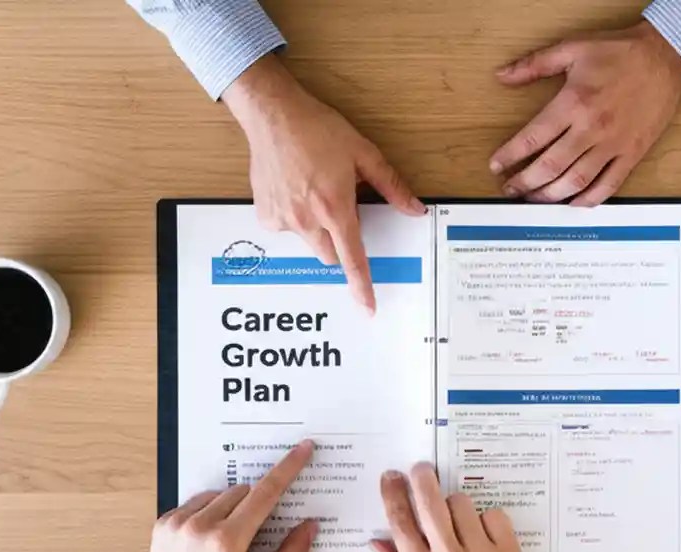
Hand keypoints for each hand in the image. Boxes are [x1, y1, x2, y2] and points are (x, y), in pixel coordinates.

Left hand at [121, 441, 318, 551]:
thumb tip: (309, 526)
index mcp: (227, 542)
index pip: (265, 493)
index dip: (288, 469)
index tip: (302, 449)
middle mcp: (200, 526)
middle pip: (244, 492)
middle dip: (256, 507)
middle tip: (253, 538)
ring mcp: (178, 522)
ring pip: (220, 494)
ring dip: (231, 508)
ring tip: (227, 541)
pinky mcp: (163, 523)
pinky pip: (197, 502)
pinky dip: (208, 513)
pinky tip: (207, 540)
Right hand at [224, 55, 425, 312]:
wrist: (273, 115)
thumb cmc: (318, 130)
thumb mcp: (363, 154)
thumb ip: (392, 187)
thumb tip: (415, 209)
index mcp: (335, 208)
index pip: (353, 259)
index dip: (361, 286)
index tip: (367, 308)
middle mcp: (308, 220)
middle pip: (331, 255)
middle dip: (339, 241)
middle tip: (338, 206)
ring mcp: (283, 220)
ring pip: (309, 242)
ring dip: (316, 227)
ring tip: (312, 189)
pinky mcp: (266, 215)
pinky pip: (287, 229)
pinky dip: (294, 217)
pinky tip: (294, 188)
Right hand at [372, 464, 569, 551]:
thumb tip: (376, 543)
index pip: (401, 525)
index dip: (392, 495)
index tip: (390, 477)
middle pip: (430, 505)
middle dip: (421, 478)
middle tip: (419, 468)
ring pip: (461, 503)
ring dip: (454, 504)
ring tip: (455, 519)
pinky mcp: (509, 551)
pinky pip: (493, 514)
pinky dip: (486, 518)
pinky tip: (482, 534)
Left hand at [490, 21, 680, 205]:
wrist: (665, 57)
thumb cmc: (621, 52)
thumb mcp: (572, 48)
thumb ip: (534, 64)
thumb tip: (503, 76)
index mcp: (573, 103)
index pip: (532, 138)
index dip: (510, 155)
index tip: (497, 166)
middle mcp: (591, 128)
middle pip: (550, 166)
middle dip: (524, 183)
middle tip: (510, 190)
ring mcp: (613, 144)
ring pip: (576, 181)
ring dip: (550, 195)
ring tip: (534, 199)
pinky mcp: (632, 153)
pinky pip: (608, 185)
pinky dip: (589, 199)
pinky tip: (574, 203)